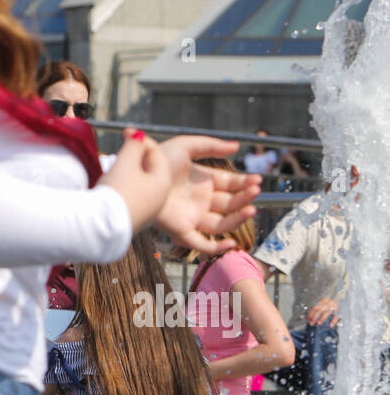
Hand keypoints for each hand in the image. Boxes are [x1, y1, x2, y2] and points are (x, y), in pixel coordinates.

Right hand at [98, 130, 170, 232]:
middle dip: (132, 160)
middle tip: (117, 155)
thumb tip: (138, 136)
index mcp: (164, 182)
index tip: (124, 134)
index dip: (139, 141)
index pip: (155, 153)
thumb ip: (134, 143)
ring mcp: (147, 214)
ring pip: (139, 186)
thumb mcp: (126, 161)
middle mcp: (160, 200)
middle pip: (148, 171)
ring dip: (126, 177)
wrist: (101, 229)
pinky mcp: (133, 224)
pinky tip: (109, 193)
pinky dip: (122, 193)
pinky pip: (131, 201)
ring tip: (111, 175)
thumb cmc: (116, 192)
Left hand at [153, 134, 261, 254]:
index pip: (229, 184)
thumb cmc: (157, 160)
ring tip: (250, 208)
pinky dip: (216, 248)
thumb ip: (211, 146)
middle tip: (256, 191)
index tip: (257, 180)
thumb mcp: (186, 146)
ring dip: (238, 218)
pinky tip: (232, 244)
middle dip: (244, 197)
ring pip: (220, 223)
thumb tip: (237, 146)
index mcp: (201, 181)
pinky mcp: (180, 230)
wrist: (137, 177)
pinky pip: (200, 244)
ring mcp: (191, 216)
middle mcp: (198, 200)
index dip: (243, 183)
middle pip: (228, 203)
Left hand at [307, 297, 340, 326]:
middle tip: (311, 323)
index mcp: (323, 301)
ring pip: (328, 312)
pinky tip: (330, 325)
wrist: (343, 299)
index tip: (308, 319)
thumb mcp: (324, 305)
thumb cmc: (331, 305)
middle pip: (320, 310)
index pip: (315, 307)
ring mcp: (335, 306)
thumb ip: (317, 309)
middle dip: (315, 317)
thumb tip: (309, 318)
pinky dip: (334, 321)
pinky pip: (337, 316)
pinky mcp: (341, 310)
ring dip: (322, 319)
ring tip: (319, 324)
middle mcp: (329, 303)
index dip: (311, 314)